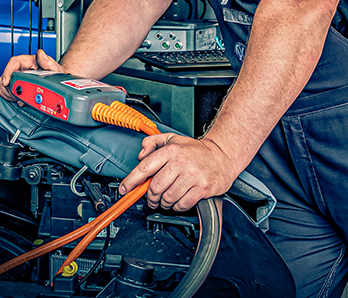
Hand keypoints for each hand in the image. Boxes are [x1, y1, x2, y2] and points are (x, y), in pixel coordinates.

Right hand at [0, 49, 63, 101]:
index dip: (8, 71)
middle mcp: (21, 69)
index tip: (6, 82)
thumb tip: (40, 54)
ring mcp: (18, 78)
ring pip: (5, 85)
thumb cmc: (55, 73)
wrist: (58, 82)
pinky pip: (8, 93)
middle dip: (9, 87)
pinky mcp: (18, 87)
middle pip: (7, 76)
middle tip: (16, 95)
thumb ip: (47, 61)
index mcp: (29, 61)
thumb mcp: (54, 67)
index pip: (14, 62)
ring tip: (20, 98)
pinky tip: (20, 101)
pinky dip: (12, 98)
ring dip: (10, 94)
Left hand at [120, 134, 237, 211]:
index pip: (145, 167)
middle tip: (152, 198)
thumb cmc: (196, 151)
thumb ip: (152, 142)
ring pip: (167, 198)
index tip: (124, 189)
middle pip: (155, 187)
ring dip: (164, 203)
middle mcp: (181, 162)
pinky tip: (179, 200)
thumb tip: (140, 155)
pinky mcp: (202, 188)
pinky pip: (181, 204)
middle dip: (150, 196)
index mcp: (171, 150)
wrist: (222, 156)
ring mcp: (192, 176)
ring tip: (166, 199)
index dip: (131, 180)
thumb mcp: (172, 139)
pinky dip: (177, 206)